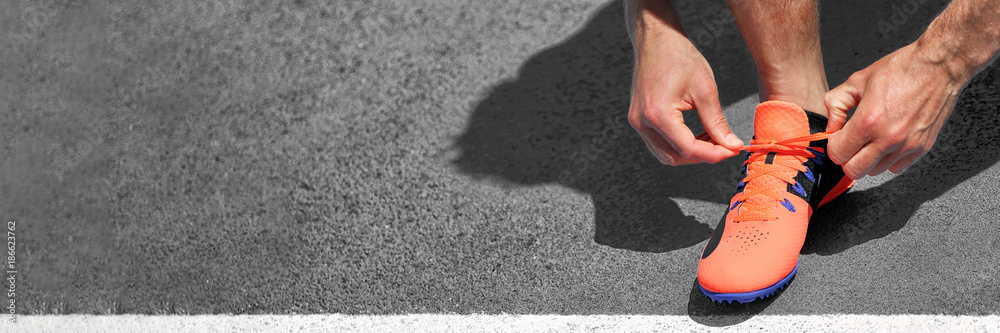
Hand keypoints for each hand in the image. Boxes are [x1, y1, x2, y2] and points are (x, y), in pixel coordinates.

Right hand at [628, 29, 742, 164]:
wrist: (657, 38)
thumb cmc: (678, 57)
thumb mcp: (705, 89)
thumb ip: (717, 122)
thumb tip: (731, 145)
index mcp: (657, 114)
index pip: (688, 148)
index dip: (714, 154)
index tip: (732, 150)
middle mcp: (642, 122)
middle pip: (674, 157)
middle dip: (702, 156)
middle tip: (725, 146)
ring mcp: (637, 122)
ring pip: (665, 154)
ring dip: (690, 153)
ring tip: (712, 139)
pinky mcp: (638, 119)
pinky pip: (658, 143)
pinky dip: (678, 144)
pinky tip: (696, 134)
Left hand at [824, 43, 965, 178]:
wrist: (939, 66)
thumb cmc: (902, 68)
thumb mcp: (858, 80)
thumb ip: (837, 104)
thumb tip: (831, 126)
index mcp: (869, 121)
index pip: (838, 153)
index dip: (833, 145)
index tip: (838, 136)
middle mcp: (888, 138)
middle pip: (854, 170)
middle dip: (846, 157)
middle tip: (850, 142)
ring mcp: (907, 145)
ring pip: (875, 171)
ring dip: (867, 159)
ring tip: (871, 139)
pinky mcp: (922, 147)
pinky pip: (897, 168)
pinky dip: (888, 160)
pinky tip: (887, 142)